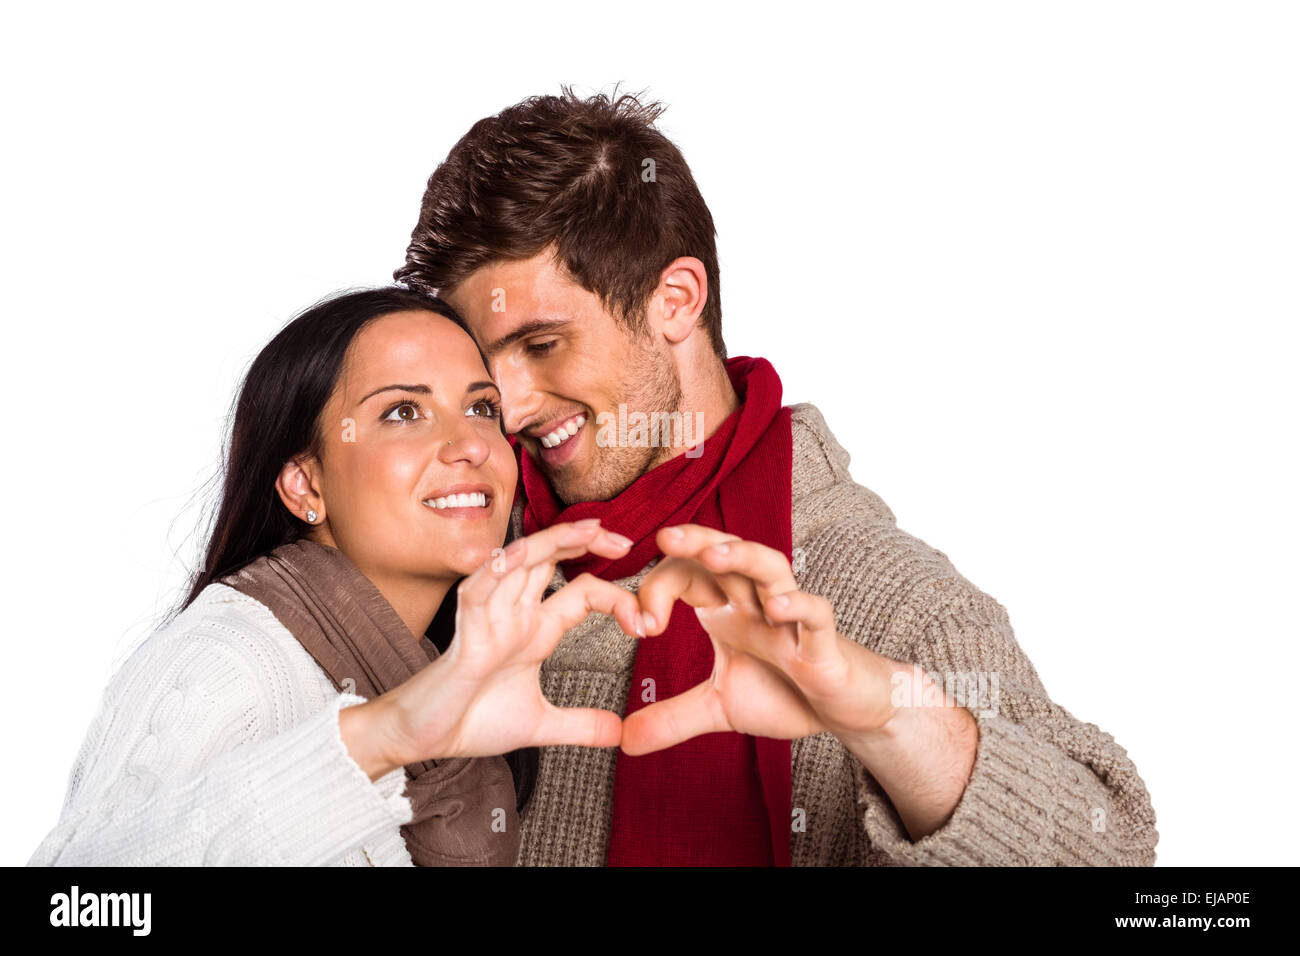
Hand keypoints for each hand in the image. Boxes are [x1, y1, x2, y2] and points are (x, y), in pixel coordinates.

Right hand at [373, 519, 644, 767]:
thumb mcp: (540, 724)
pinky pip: (479, 589)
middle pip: (550, 558)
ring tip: (588, 531)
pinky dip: (498, 570)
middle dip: (585, 541)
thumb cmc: (472, 721)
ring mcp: (488, 616)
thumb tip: (620, 733)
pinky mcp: (463, 630)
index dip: (616, 596)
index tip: (646, 623)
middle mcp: (514, 613)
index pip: (581, 592)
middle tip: (624, 540)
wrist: (426, 740)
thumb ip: (579, 725)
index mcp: (534, 629)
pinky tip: (519, 558)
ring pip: (519, 562)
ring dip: (552, 542)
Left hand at [620, 524, 898, 755]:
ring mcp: (791, 618)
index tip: (638, 627)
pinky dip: (798, 605)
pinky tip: (776, 607)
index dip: (657, 591)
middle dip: (696, 541)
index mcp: (728, 610)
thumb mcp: (719, 708)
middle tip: (663, 537)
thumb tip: (624, 741)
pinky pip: (816, 613)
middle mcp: (756, 603)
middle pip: (727, 553)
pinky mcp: (823, 642)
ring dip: (742, 557)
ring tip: (713, 554)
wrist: (843, 711)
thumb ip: (672, 719)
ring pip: (771, 568)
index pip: (687, 575)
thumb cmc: (786, 694)